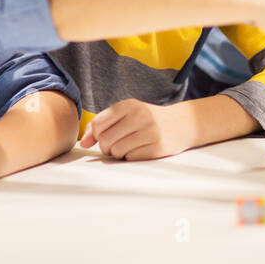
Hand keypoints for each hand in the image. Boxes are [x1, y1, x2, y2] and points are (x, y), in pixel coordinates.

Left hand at [78, 99, 193, 159]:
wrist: (181, 124)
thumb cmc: (147, 119)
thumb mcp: (126, 114)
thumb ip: (101, 125)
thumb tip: (83, 144)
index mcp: (129, 105)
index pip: (98, 125)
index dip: (97, 135)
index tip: (105, 136)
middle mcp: (140, 116)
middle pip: (105, 140)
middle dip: (106, 147)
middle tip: (116, 144)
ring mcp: (150, 132)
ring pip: (117, 151)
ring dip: (118, 153)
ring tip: (128, 147)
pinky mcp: (157, 148)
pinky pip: (130, 158)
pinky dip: (130, 157)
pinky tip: (139, 149)